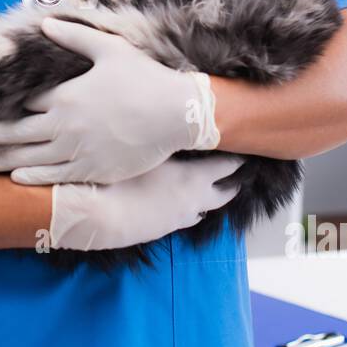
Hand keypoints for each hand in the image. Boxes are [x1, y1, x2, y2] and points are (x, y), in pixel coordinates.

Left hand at [0, 16, 219, 184]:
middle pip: (18, 132)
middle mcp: (66, 125)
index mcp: (67, 96)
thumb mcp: (109, 50)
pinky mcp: (92, 170)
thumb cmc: (145, 79)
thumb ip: (74, 37)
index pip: (26, 103)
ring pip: (30, 157)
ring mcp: (78, 151)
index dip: (4, 107)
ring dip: (3, 158)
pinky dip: (31, 176)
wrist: (176, 114)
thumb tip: (45, 23)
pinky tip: (15, 176)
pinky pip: (54, 176)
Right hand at [47, 153, 244, 251]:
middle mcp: (193, 200)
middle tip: (237, 175)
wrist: (100, 216)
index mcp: (194, 177)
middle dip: (232, 183)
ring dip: (208, 199)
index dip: (238, 157)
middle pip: (224, 193)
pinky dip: (186, 210)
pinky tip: (176, 203)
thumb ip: (161, 134)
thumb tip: (167, 116)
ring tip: (208, 188)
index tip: (245, 148)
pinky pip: (184, 219)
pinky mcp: (163, 230)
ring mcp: (179, 218)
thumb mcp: (144, 148)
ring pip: (204, 209)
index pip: (228, 165)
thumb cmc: (120, 177)